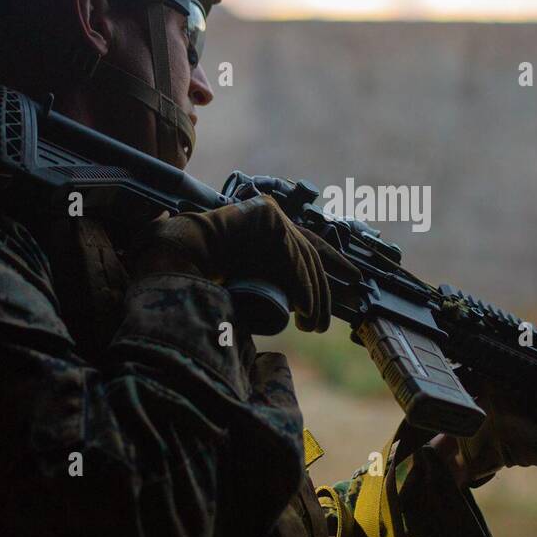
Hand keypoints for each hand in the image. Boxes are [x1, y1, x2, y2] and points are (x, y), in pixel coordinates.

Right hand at [127, 195, 360, 331]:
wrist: (180, 255)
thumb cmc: (210, 273)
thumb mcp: (253, 282)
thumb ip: (274, 287)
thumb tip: (299, 309)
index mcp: (275, 233)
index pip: (312, 246)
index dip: (336, 261)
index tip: (356, 277)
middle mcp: (276, 220)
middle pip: (310, 257)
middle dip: (321, 293)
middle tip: (321, 324)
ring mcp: (271, 213)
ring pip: (302, 257)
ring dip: (310, 295)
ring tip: (311, 323)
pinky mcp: (265, 212)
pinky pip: (291, 252)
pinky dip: (300, 283)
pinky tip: (303, 306)